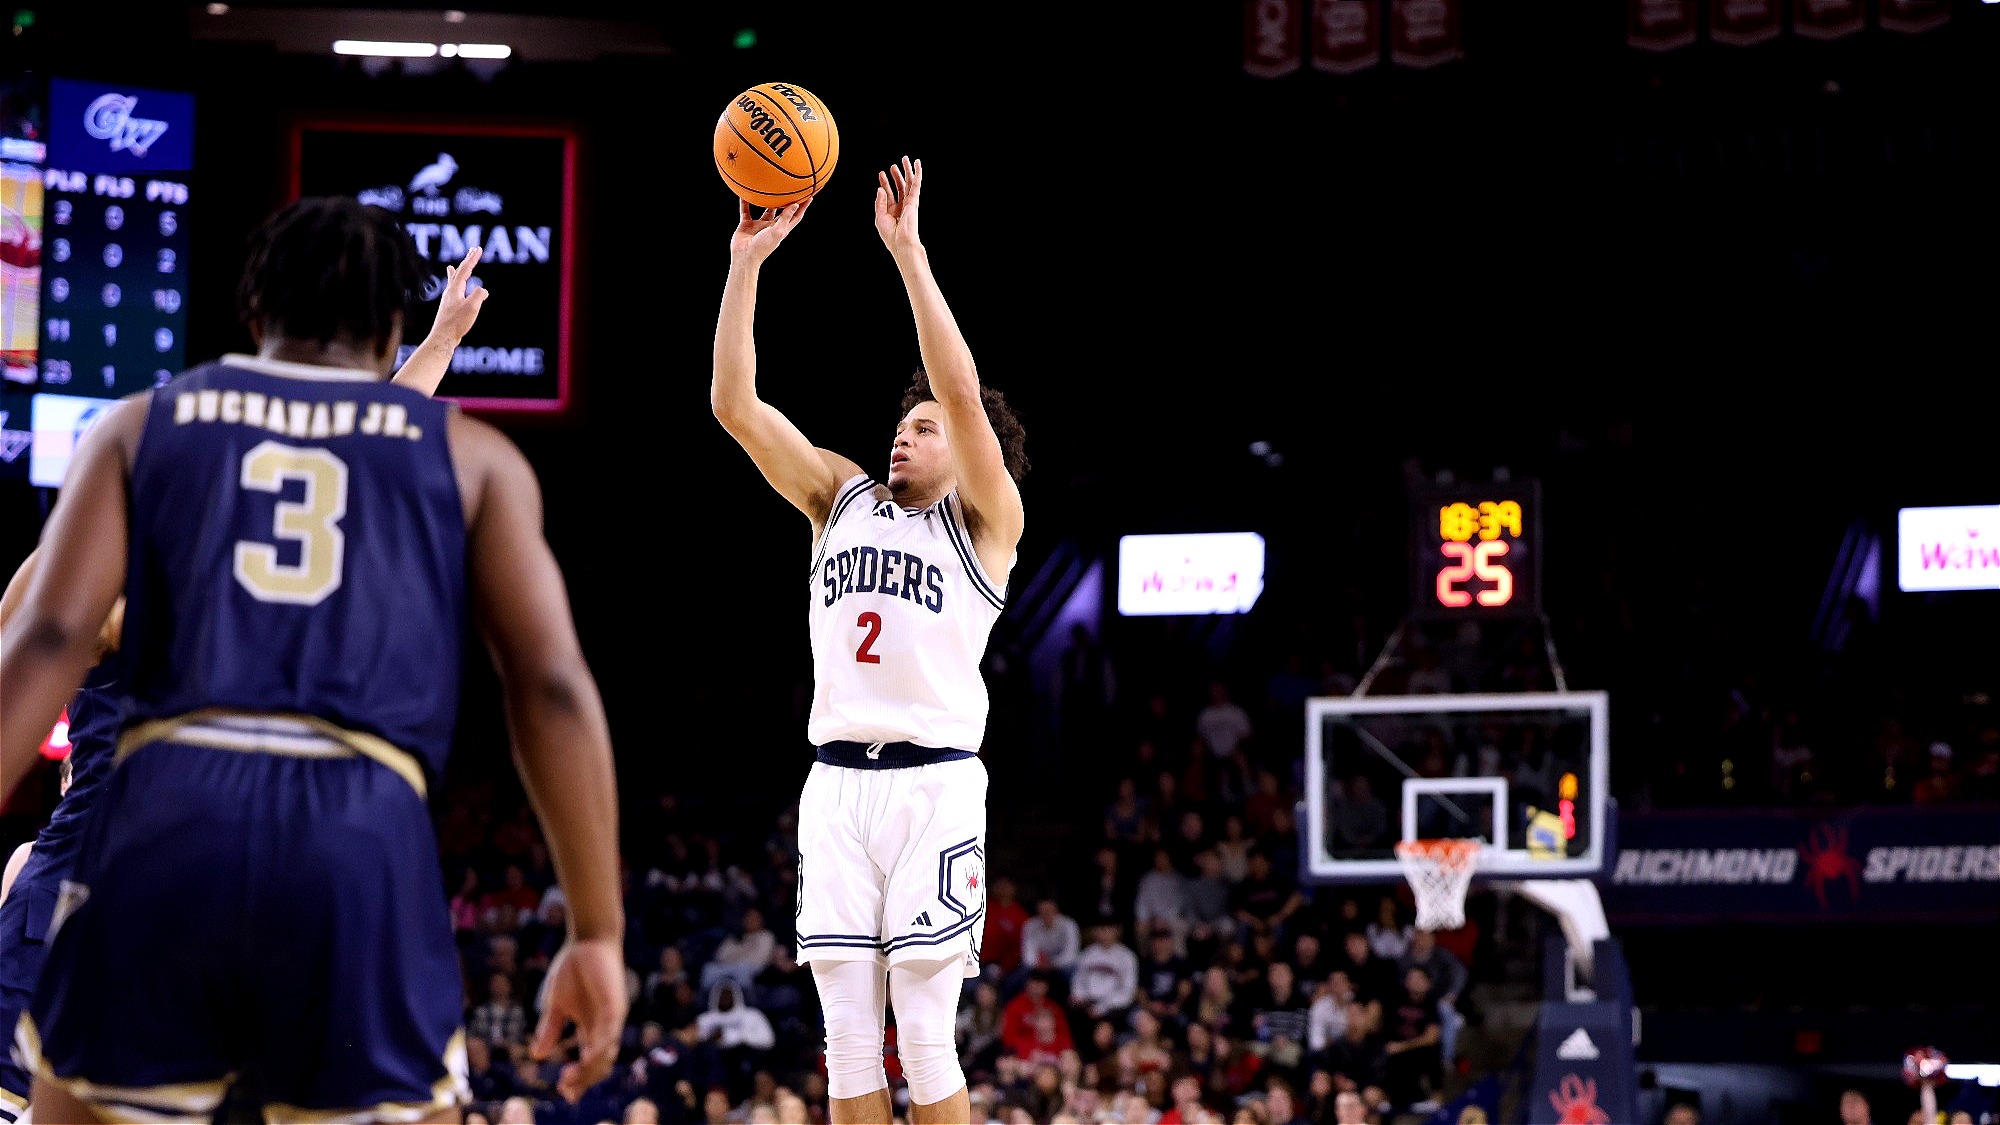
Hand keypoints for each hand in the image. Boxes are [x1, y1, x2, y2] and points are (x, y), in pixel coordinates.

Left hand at [427, 245, 488, 344]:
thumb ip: (478, 295)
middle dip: (467, 261)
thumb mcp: (472, 307)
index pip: (465, 269)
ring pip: (453, 282)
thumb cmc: (457, 323)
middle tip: (472, 250)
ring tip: (451, 267)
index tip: (479, 249)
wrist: (443, 337)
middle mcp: (450, 291)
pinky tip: (456, 292)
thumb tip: (483, 290)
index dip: (472, 259)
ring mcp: (448, 300)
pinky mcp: (449, 308)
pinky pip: (453, 292)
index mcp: (455, 289)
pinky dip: (455, 287)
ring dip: (455, 272)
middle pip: (458, 272)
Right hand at [531, 936, 628, 1102]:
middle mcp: (605, 1027)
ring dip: (590, 1070)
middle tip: (565, 1089)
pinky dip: (599, 1048)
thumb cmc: (573, 968)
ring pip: (607, 1054)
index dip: (578, 1079)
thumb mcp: (556, 1004)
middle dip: (583, 1081)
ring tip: (571, 1078)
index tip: (562, 1091)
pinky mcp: (616, 1005)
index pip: (589, 1062)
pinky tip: (586, 1058)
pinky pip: (610, 1033)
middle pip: (599, 1065)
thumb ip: (550, 1028)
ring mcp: (612, 1018)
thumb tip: (537, 1056)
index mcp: (591, 1027)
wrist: (588, 939)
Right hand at [730, 196, 809, 263]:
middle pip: (782, 211)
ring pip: (765, 209)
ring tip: (769, 187)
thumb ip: (786, 218)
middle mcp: (772, 226)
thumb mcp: (777, 232)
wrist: (745, 256)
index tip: (809, 196)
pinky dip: (745, 202)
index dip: (803, 208)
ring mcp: (760, 225)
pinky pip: (746, 210)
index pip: (795, 217)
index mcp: (782, 229)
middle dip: (787, 201)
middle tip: (791, 188)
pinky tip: (744, 193)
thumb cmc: (763, 247)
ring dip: (767, 200)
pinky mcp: (747, 224)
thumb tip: (796, 204)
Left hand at [872, 156, 921, 256]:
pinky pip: (916, 185)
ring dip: (907, 171)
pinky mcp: (914, 201)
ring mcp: (909, 203)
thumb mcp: (880, 217)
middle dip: (896, 176)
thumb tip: (880, 188)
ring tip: (905, 159)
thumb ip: (880, 202)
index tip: (881, 173)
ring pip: (909, 183)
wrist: (901, 242)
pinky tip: (917, 164)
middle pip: (900, 187)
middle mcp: (902, 206)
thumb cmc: (890, 235)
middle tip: (893, 166)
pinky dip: (917, 174)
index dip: (885, 183)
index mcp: (892, 211)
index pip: (889, 194)